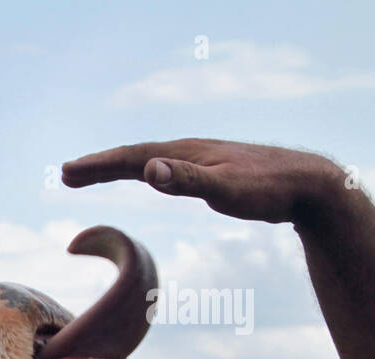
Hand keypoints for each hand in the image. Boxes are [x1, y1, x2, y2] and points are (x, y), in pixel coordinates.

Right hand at [61, 138, 345, 225]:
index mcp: (184, 155)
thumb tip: (149, 170)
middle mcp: (188, 152)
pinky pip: (166, 170)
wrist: (310, 184)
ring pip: (148, 161)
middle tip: (65, 174)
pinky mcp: (211, 172)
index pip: (131, 158)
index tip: (67, 173)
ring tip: (92, 175)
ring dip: (117, 167)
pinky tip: (147, 177)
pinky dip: (143, 171)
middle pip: (133, 156)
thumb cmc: (268, 189)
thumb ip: (188, 180)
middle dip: (98, 165)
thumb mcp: (226, 189)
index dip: (98, 165)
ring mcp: (200, 161)